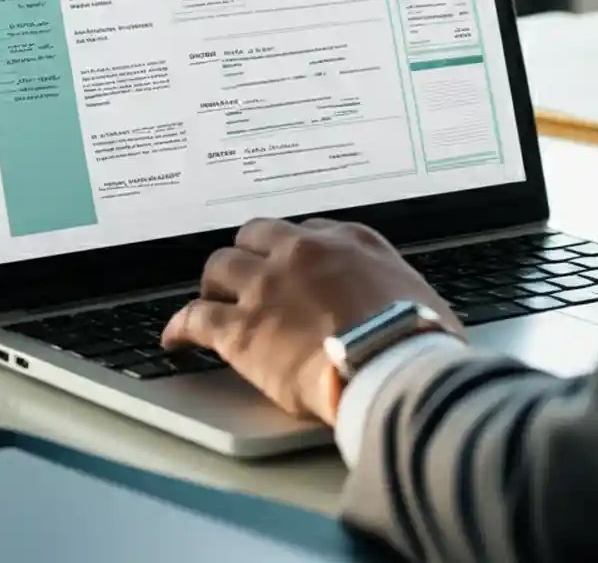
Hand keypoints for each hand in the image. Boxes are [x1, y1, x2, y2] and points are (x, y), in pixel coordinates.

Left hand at [161, 218, 462, 424]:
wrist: (392, 366)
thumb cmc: (418, 340)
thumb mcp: (422, 297)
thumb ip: (399, 292)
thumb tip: (410, 312)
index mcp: (350, 241)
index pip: (310, 231)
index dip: (297, 253)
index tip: (295, 268)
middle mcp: (302, 252)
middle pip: (257, 236)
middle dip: (250, 255)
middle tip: (248, 279)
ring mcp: (266, 286)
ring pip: (220, 267)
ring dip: (216, 284)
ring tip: (213, 303)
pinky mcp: (239, 328)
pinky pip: (194, 317)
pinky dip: (180, 326)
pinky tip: (175, 338)